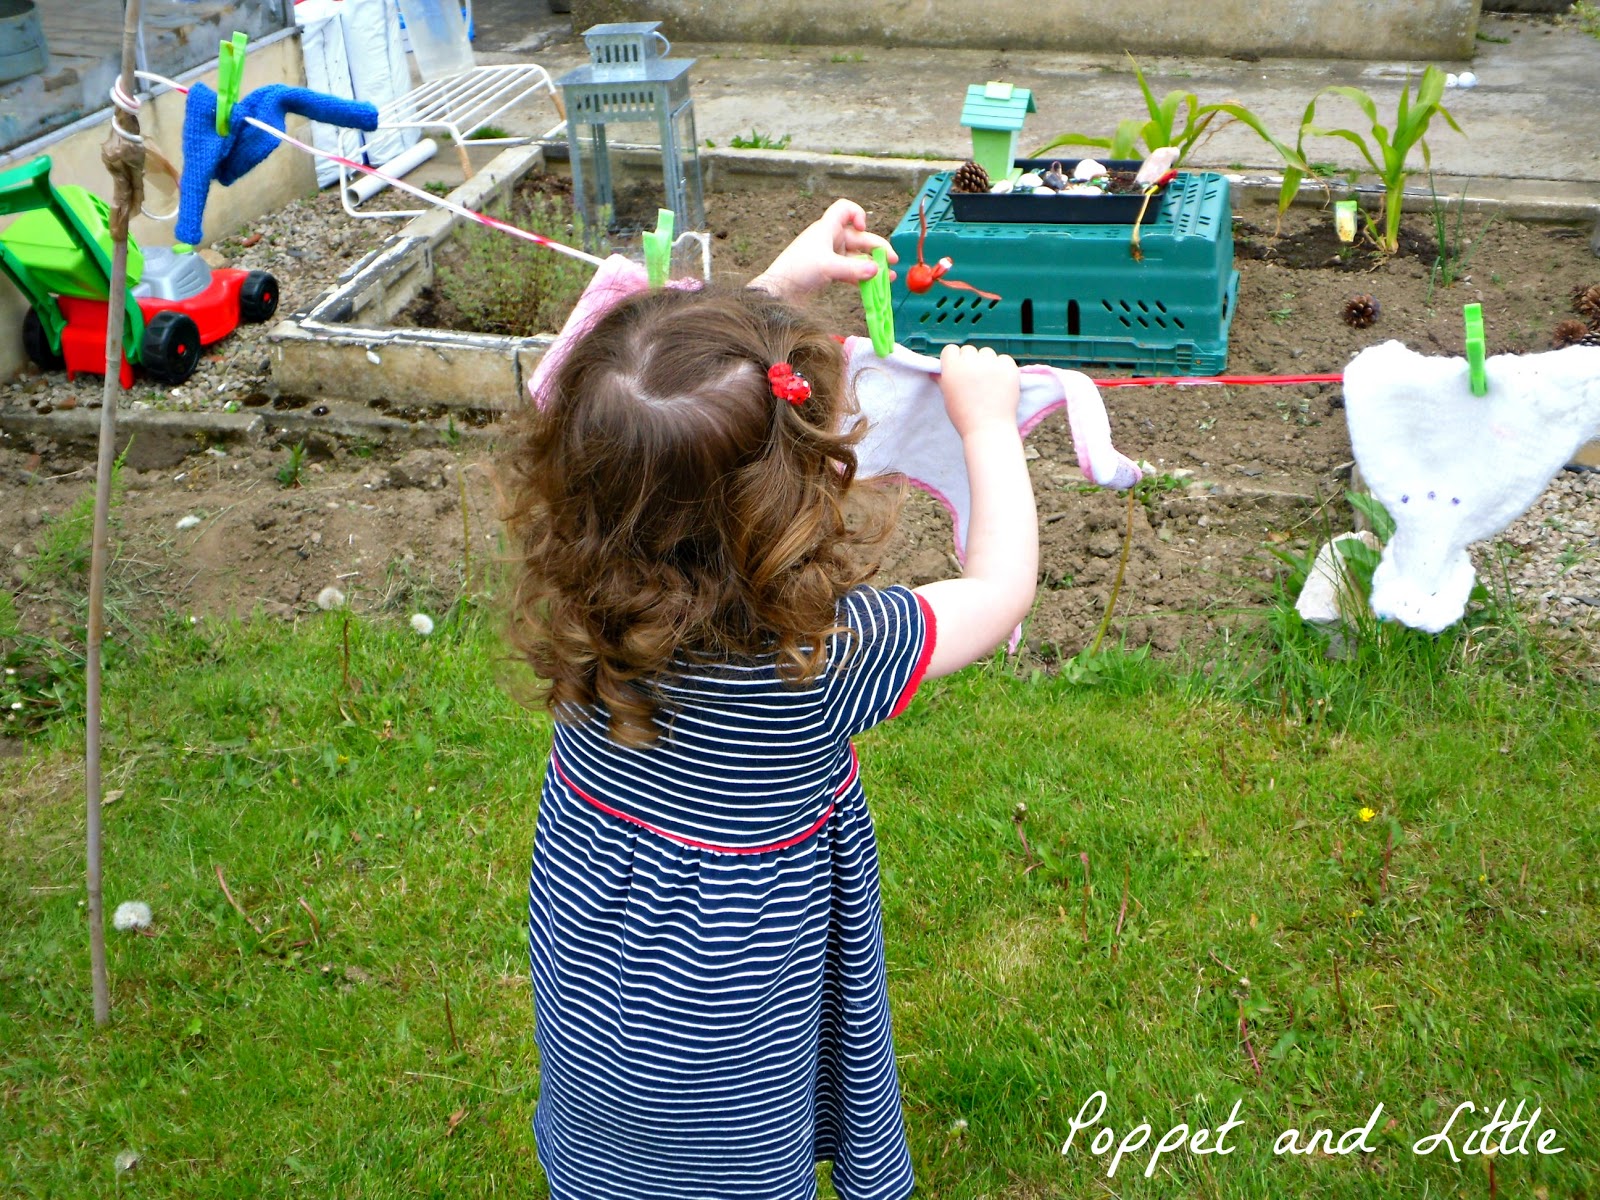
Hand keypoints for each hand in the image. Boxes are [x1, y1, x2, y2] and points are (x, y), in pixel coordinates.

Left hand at [748, 199, 897, 300]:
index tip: (863, 228)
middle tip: (892, 261)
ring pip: (857, 257)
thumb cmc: (797, 271)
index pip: (844, 209)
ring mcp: (829, 256)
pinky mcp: (828, 272)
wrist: (778, 292)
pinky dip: (862, 278)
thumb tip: (877, 271)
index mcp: (827, 228)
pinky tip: (873, 287)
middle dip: (876, 248)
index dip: (857, 213)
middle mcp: (829, 240)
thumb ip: (854, 269)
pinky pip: (851, 271)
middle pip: (859, 238)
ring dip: (872, 265)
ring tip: (888, 278)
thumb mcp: (828, 267)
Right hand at [937, 343, 1020, 439]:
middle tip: (974, 380)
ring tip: (989, 382)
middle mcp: (971, 362)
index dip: (954, 360)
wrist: (988, 430)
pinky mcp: (1009, 368)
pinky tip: (1000, 382)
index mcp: (952, 368)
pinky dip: (1003, 367)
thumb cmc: (964, 417)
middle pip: (969, 350)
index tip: (959, 371)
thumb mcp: (948, 397)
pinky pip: (1004, 359)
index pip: (951, 349)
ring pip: (987, 352)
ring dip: (987, 363)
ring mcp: (991, 364)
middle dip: (971, 361)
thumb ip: (943, 380)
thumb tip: (935, 371)